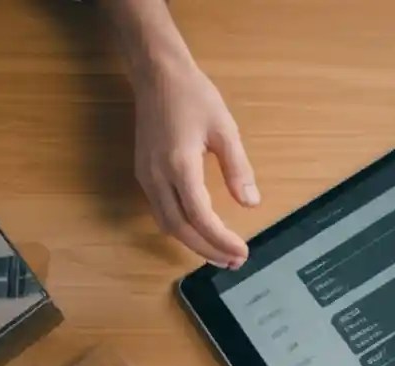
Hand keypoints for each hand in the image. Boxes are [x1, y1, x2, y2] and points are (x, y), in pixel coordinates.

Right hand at [133, 61, 259, 267]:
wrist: (157, 75)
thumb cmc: (194, 96)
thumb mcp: (225, 129)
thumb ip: (238, 168)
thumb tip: (251, 203)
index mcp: (179, 164)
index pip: (199, 216)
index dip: (220, 239)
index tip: (242, 251)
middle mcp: (157, 176)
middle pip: (180, 229)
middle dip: (207, 250)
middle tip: (234, 261)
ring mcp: (146, 177)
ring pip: (167, 224)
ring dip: (193, 243)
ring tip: (221, 253)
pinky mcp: (143, 175)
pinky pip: (161, 212)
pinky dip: (181, 229)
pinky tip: (201, 232)